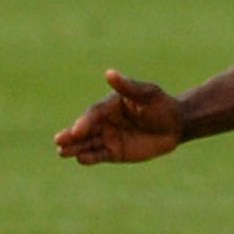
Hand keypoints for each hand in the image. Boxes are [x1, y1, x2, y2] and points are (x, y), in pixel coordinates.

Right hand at [54, 70, 187, 164]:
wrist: (176, 125)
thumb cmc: (161, 105)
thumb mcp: (147, 94)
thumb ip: (128, 87)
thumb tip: (110, 73)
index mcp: (109, 105)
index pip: (93, 114)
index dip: (85, 122)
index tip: (77, 130)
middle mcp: (104, 121)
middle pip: (84, 130)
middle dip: (71, 136)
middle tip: (58, 141)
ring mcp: (108, 137)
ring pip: (87, 143)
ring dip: (75, 148)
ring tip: (62, 152)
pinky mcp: (114, 152)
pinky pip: (99, 155)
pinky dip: (89, 157)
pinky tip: (81, 159)